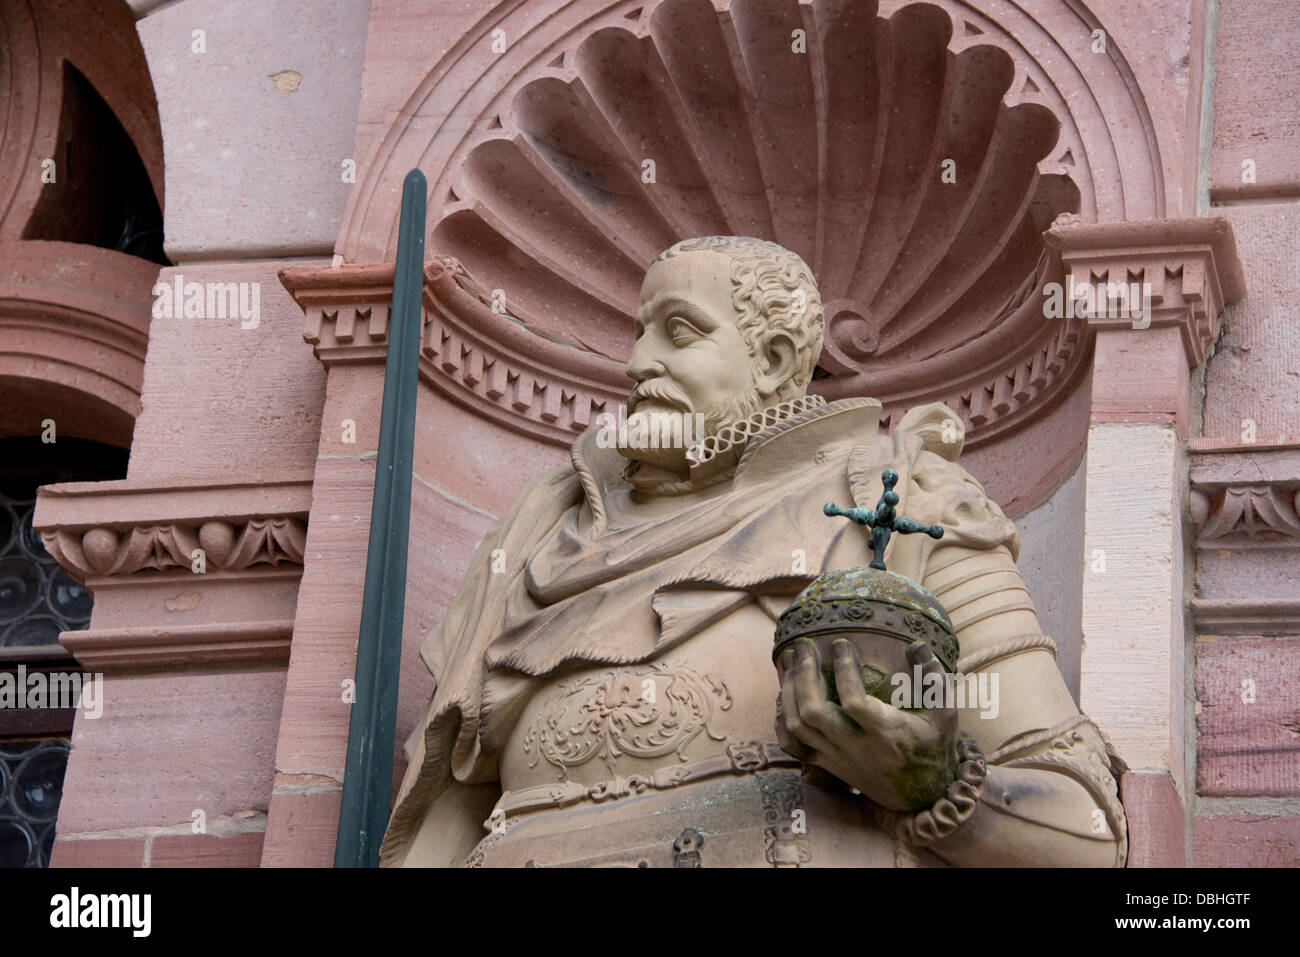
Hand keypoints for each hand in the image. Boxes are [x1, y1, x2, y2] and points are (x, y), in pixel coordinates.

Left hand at [775, 637, 958, 811]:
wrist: (920, 797)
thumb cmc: (934, 748)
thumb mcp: (945, 715)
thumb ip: (933, 679)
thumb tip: (917, 644)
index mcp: (887, 734)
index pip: (854, 702)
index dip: (844, 670)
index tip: (841, 644)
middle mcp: (857, 748)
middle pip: (814, 712)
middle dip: (804, 674)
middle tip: (804, 645)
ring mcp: (838, 758)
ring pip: (799, 726)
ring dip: (789, 690)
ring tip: (792, 663)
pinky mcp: (827, 765)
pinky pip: (793, 745)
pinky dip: (783, 719)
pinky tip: (786, 695)